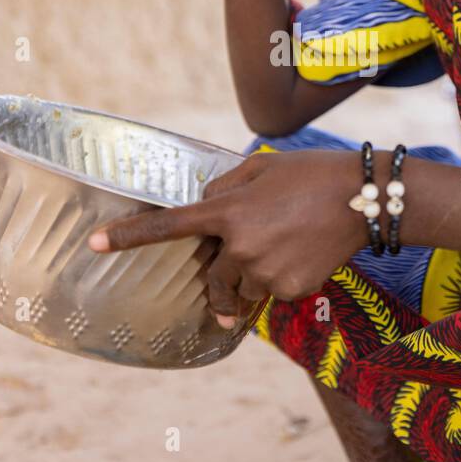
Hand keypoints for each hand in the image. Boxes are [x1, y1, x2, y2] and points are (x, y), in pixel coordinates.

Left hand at [88, 150, 368, 325]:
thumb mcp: (261, 168)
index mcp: (228, 210)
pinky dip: (279, 280)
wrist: (366, 198)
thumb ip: (224, 188)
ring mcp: (266, 272)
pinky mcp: (291, 289)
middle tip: (248, 253)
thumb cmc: (312, 174)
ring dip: (250, 275)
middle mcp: (241, 246)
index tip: (94, 245)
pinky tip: (303, 254)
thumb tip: (205, 208)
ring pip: (241, 287)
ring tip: (286, 245)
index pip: (168, 226)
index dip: (128, 236)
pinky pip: (271, 293)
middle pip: (211, 275)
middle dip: (219, 271)